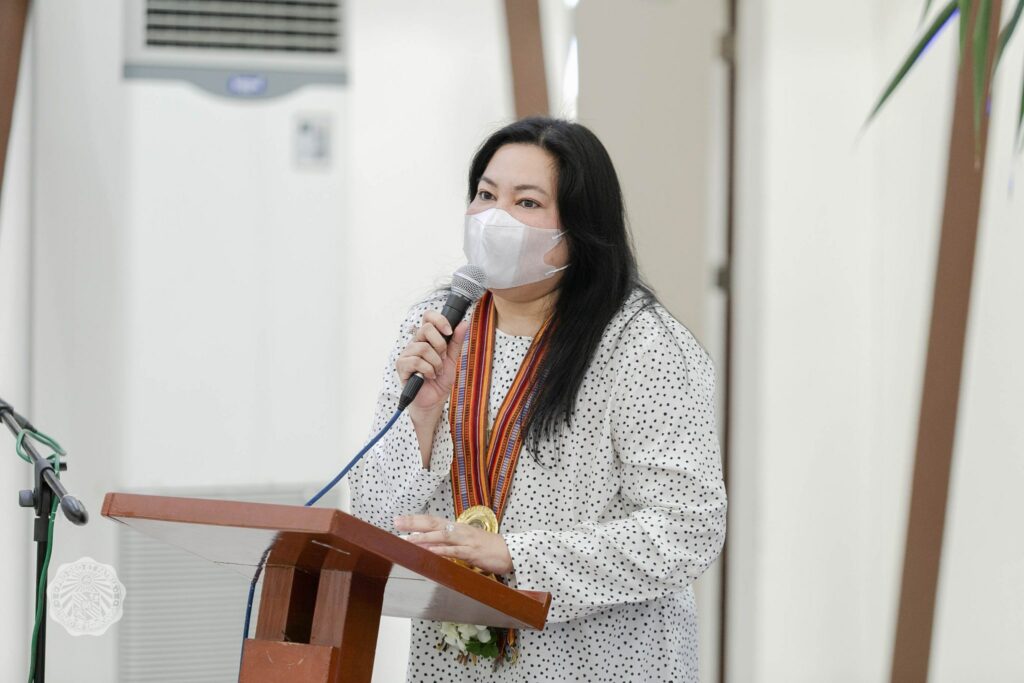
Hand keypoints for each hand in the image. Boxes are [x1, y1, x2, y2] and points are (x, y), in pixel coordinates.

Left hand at [395, 514, 512, 574]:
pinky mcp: (473, 552)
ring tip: (408, 540)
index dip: (416, 520)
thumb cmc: (488, 548)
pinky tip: (431, 552)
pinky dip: (442, 551)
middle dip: (414, 523)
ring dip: (424, 537)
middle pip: (434, 523)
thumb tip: (429, 546)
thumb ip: (449, 543)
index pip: (433, 520)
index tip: (399, 520)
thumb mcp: (466, 543)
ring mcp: (466, 541)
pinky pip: (455, 551)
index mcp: (457, 528)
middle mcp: (460, 530)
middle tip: (396, 523)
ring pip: (442, 536)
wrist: (511, 551)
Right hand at [396, 312, 468, 414]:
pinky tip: (429, 376)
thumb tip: (463, 323)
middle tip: (443, 358)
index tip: (449, 332)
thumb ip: (456, 341)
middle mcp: (415, 343)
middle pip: (426, 328)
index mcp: (426, 338)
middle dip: (441, 345)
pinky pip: (417, 361)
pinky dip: (428, 370)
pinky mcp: (402, 366)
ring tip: (437, 371)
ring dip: (436, 363)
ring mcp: (407, 354)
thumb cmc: (440, 380)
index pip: (428, 317)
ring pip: (424, 348)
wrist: (434, 400)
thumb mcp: (452, 359)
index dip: (439, 320)